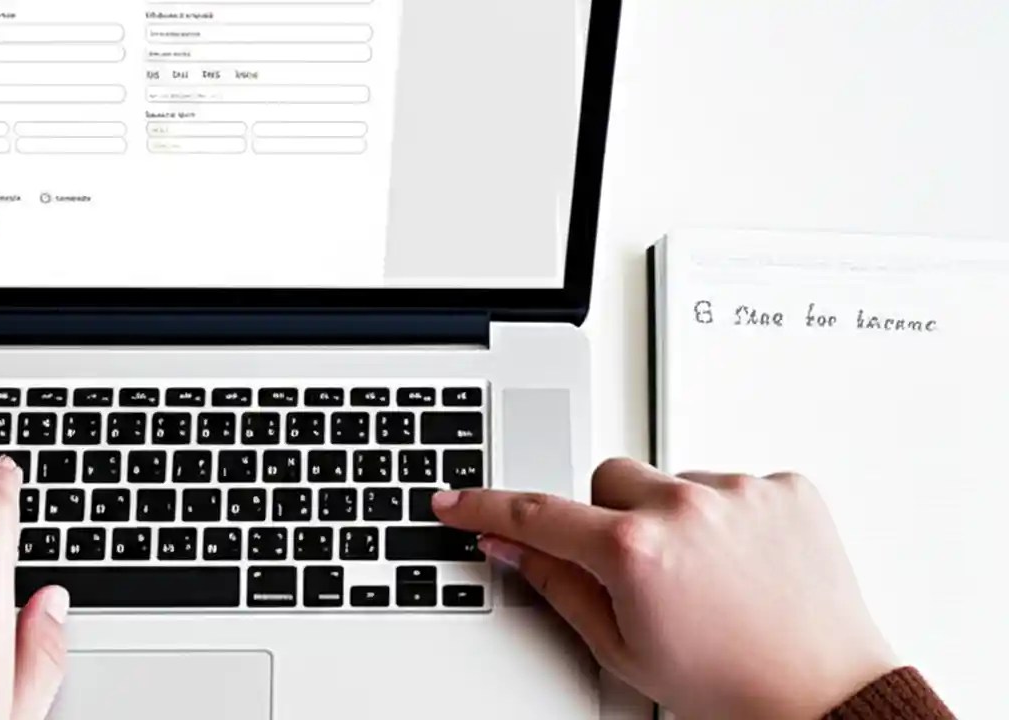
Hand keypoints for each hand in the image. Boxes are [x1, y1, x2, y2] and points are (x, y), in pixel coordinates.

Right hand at [433, 459, 897, 719]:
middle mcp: (685, 506)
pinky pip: (732, 483)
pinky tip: (743, 565)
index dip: (487, 508)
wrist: (826, 699)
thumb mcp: (623, 649)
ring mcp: (741, 492)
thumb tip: (512, 547)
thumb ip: (557, 585)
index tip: (457, 500)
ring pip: (672, 480)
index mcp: (635, 550)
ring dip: (672, 516)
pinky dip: (728, 516)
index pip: (538, 514)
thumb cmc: (732, 689)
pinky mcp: (786, 487)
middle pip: (608, 480)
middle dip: (609, 517)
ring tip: (705, 577)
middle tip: (638, 572)